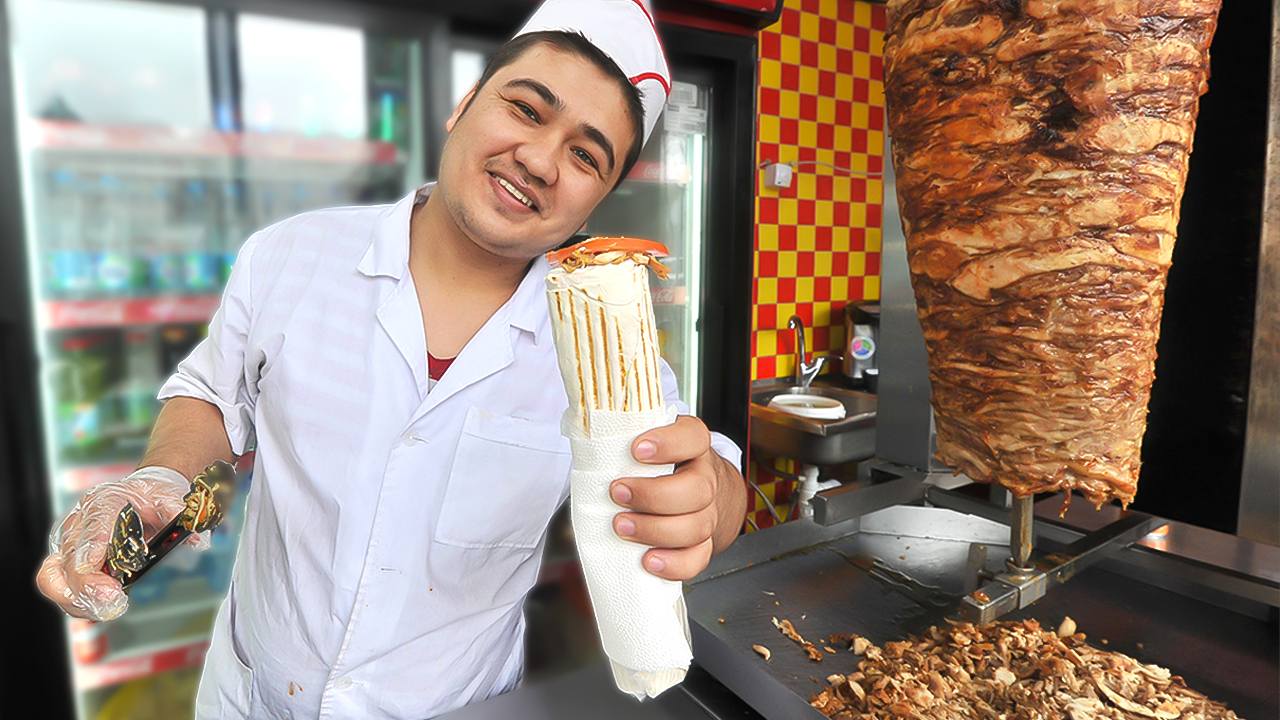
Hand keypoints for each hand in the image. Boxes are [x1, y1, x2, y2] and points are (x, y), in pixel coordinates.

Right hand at [36, 466, 207, 620]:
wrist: (139, 497)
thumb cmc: (149, 497)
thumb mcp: (169, 497)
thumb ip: (181, 515)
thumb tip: (197, 539)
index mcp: (102, 502)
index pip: (92, 525)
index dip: (90, 546)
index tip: (92, 565)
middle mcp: (77, 524)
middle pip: (68, 558)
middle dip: (85, 584)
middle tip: (112, 598)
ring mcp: (69, 546)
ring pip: (55, 578)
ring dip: (80, 599)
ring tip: (110, 608)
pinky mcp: (68, 565)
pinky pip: (63, 589)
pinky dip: (80, 603)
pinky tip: (104, 607)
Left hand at [610, 415, 745, 580]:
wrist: (695, 490)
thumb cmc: (660, 466)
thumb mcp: (648, 444)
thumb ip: (627, 445)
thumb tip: (589, 452)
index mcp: (693, 446)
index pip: (693, 436)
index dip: (668, 443)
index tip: (636, 450)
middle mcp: (705, 477)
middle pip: (698, 489)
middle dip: (653, 496)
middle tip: (618, 494)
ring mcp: (709, 511)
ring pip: (697, 526)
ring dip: (656, 530)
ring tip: (622, 527)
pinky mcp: (705, 542)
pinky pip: (698, 558)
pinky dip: (674, 563)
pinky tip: (649, 560)